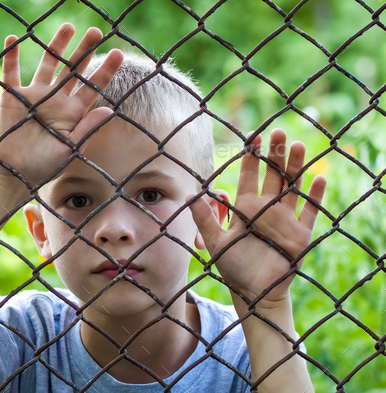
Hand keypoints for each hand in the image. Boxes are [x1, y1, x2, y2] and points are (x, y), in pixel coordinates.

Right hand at [0, 23, 123, 185]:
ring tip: (68, 27)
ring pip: (48, 64)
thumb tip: (110, 110)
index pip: (93, 87)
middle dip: (84, 51)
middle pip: (73, 69)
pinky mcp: (13, 96)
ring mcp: (35, 95)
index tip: (118, 53)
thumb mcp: (70, 150)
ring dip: (56, 46)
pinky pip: (10, 73)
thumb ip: (88, 129)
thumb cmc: (46, 166)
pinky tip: (12, 39)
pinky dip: (11, 56)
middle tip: (96, 32)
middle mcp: (57, 99)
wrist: (16, 174)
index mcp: (73, 112)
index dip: (105, 70)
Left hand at [188, 129, 326, 307]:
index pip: (249, 174)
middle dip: (275, 154)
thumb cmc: (232, 267)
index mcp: (246, 206)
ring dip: (296, 167)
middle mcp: (266, 208)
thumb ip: (204, 218)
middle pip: (273, 175)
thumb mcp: (215, 242)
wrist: (254, 292)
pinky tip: (319, 180)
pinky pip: (310, 212)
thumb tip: (188, 195)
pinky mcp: (300, 234)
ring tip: (298, 146)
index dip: (250, 155)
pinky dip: (314, 197)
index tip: (252, 135)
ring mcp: (285, 219)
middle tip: (277, 132)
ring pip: (292, 187)